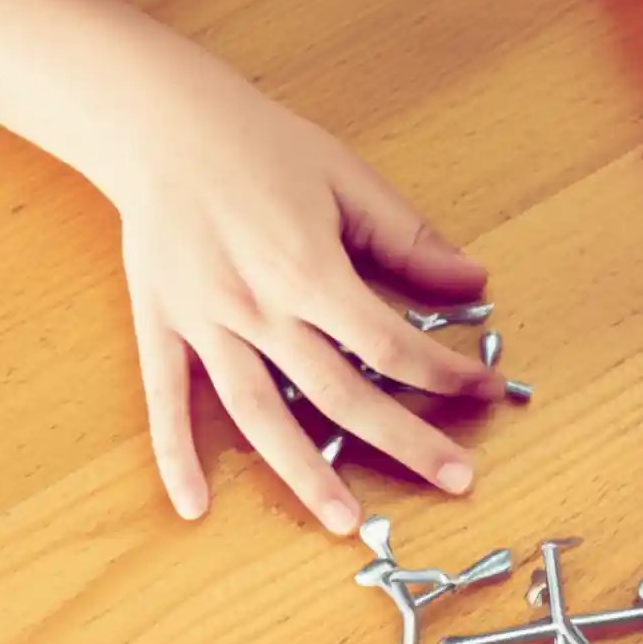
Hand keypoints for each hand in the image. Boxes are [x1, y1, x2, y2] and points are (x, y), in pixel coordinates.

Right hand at [115, 79, 505, 533]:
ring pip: (262, 416)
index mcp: (309, 272)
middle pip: (342, 396)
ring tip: (345, 522)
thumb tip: (474, 280)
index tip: (482, 389)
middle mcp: (259, 311)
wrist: (160, 121)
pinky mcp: (163, 328)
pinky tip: (195, 506)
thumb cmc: (258, 145)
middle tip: (456, 480)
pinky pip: (167, 402)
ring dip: (305, 475)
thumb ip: (408, 239)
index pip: (390, 345)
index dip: (443, 373)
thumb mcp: (347, 179)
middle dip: (406, 442)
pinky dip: (176, 456)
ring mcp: (207, 326)